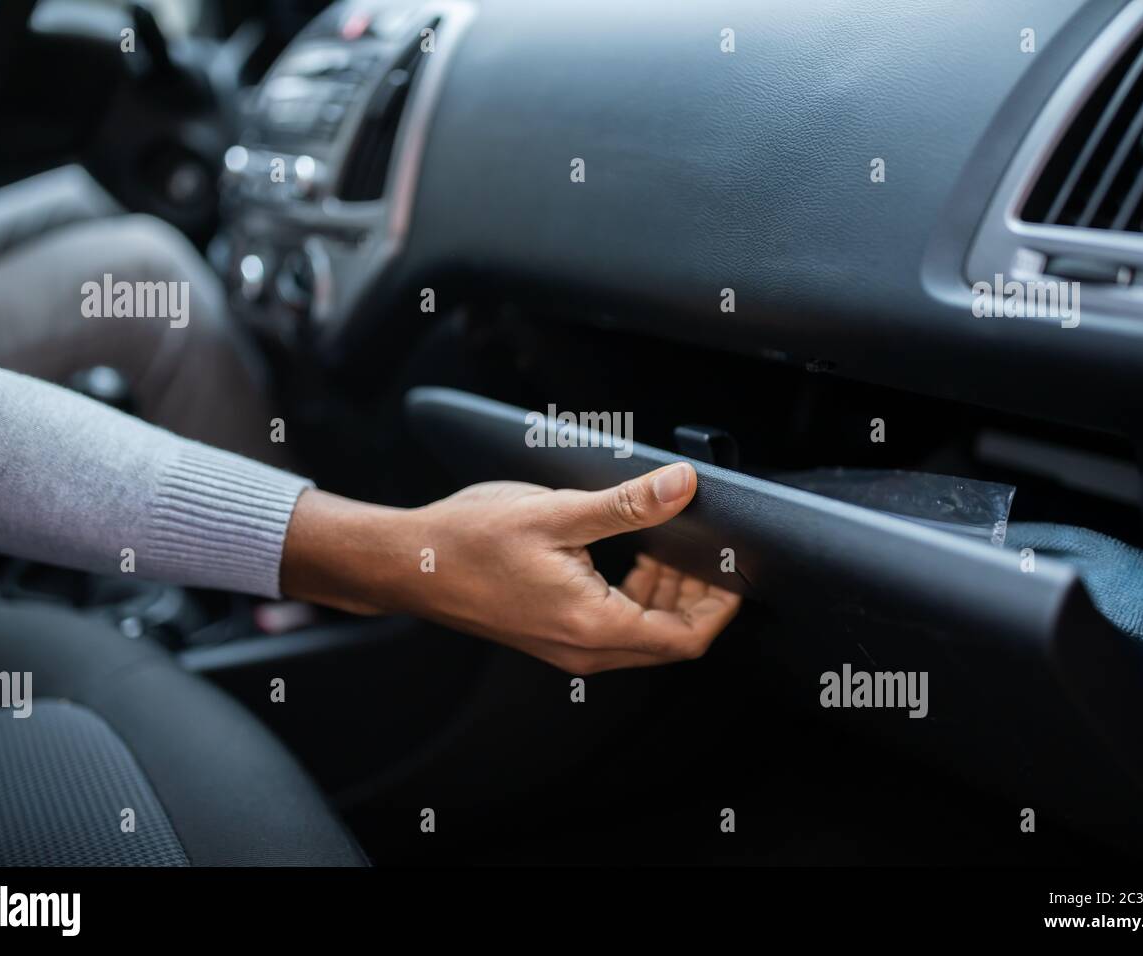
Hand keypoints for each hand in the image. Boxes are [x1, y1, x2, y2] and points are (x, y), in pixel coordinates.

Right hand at [281, 462, 741, 673]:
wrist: (408, 564)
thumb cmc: (467, 540)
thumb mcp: (556, 511)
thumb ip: (627, 504)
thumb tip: (682, 487)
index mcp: (592, 623)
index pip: (685, 638)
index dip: (720, 606)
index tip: (733, 570)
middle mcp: (584, 647)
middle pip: (669, 639)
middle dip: (696, 597)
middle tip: (702, 549)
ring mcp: (567, 646)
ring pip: (642, 634)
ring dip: (665, 596)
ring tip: (666, 545)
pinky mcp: (554, 634)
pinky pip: (614, 627)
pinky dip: (634, 596)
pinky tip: (629, 556)